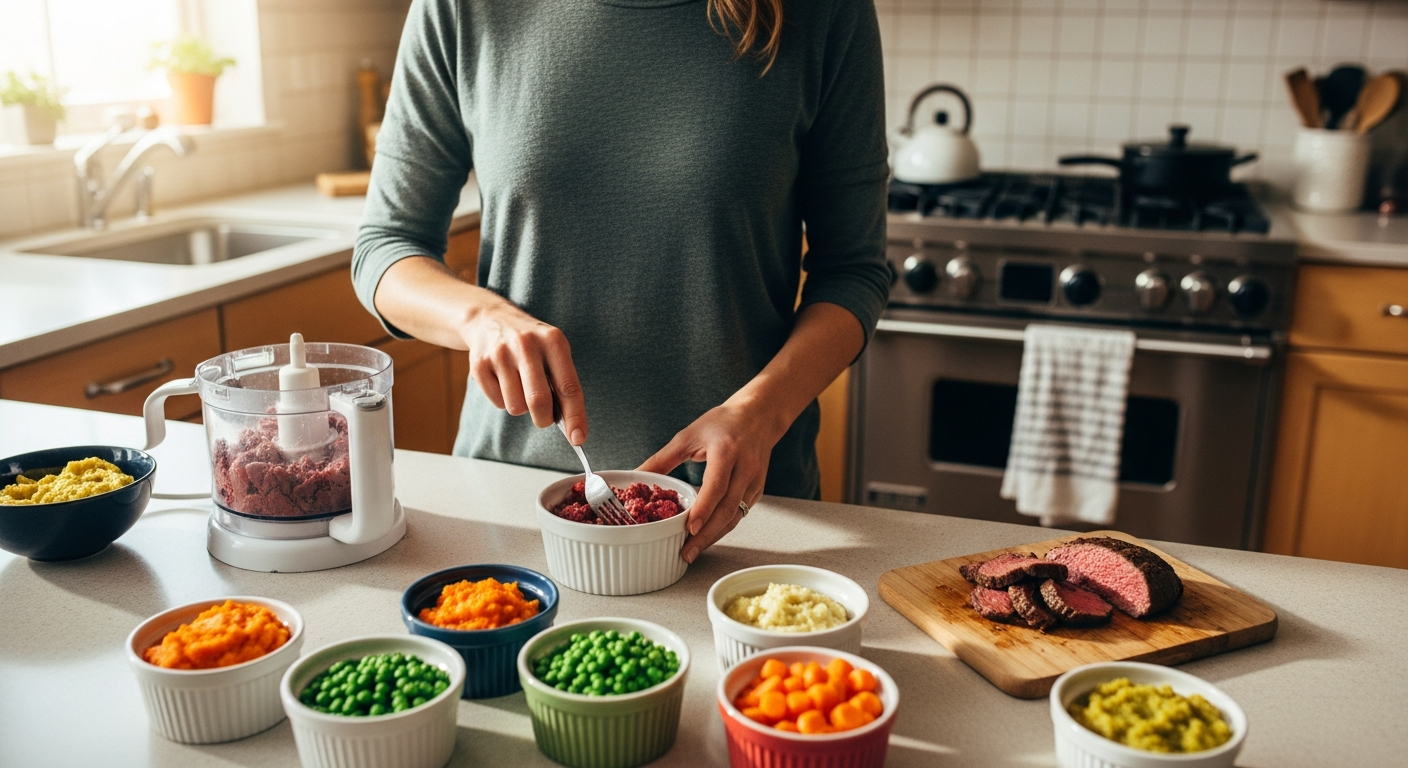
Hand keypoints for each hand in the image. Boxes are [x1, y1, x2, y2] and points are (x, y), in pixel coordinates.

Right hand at [460, 297, 586, 443]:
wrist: (490, 319)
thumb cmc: (531, 345)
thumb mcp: (553, 351)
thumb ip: (562, 383)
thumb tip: (570, 424)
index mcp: (553, 341)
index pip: (568, 386)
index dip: (575, 416)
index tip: (578, 438)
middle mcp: (527, 345)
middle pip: (538, 401)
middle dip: (544, 419)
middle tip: (544, 418)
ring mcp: (500, 354)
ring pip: (515, 406)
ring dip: (522, 408)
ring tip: (521, 388)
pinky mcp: (479, 365)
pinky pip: (497, 402)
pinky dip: (504, 401)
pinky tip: (504, 382)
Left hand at [637, 400, 784, 563]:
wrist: (758, 416)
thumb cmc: (722, 423)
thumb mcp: (689, 435)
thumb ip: (663, 458)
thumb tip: (636, 475)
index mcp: (727, 450)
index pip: (717, 485)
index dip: (704, 509)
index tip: (690, 529)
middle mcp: (745, 467)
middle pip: (727, 508)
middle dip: (706, 534)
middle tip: (686, 552)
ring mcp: (754, 481)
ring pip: (735, 516)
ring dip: (714, 536)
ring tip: (692, 551)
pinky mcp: (757, 490)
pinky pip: (739, 514)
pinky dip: (722, 528)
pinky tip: (706, 537)